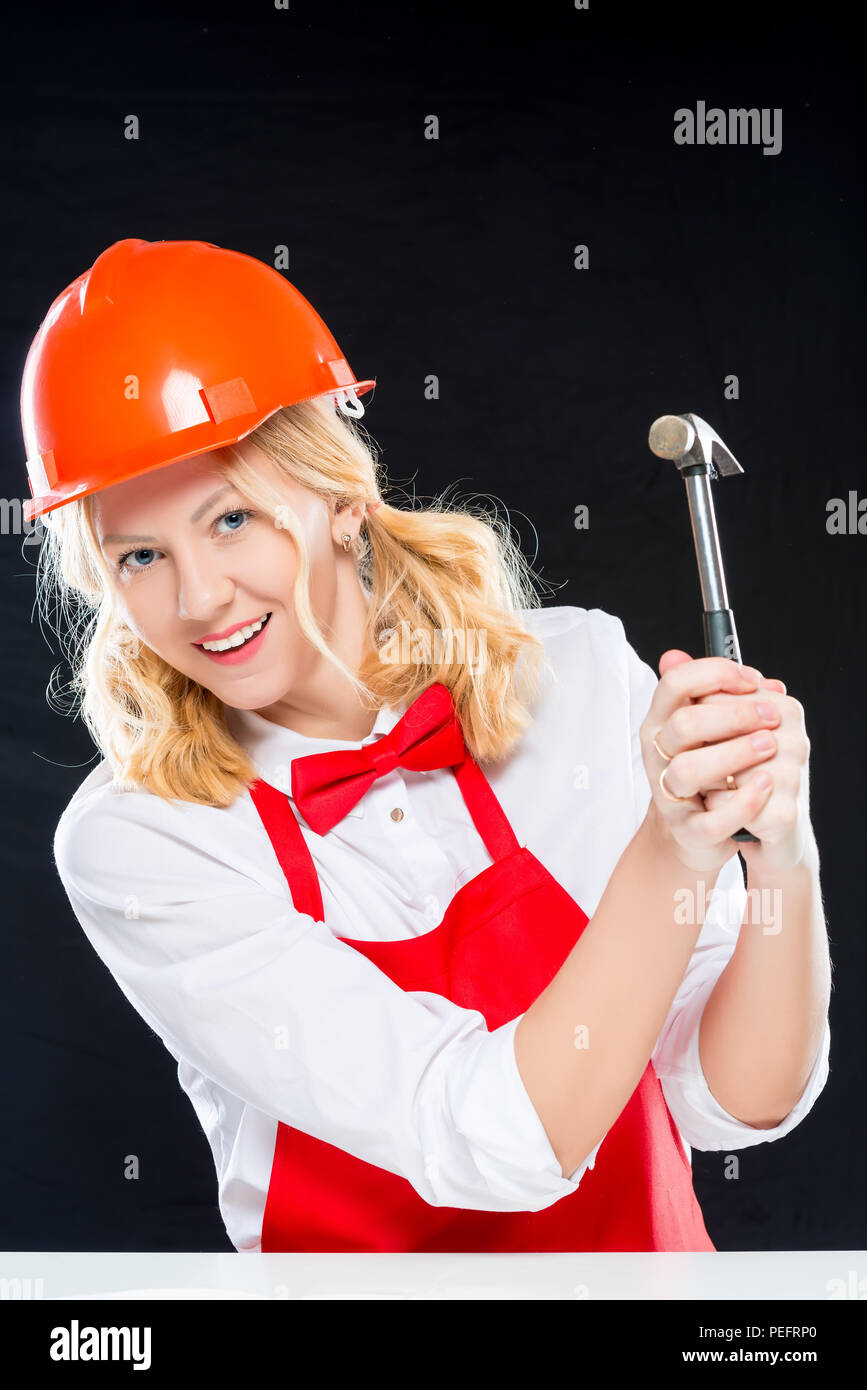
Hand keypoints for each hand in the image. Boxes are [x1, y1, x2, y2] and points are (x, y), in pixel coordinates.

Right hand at [640, 651, 810, 874]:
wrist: (704, 830)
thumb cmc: (714, 770)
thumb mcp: (718, 730)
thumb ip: (735, 704)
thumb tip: (764, 682)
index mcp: (662, 721)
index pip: (675, 683)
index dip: (714, 674)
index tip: (750, 680)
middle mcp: (658, 755)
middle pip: (684, 724)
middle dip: (734, 715)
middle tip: (772, 717)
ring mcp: (670, 794)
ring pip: (688, 770)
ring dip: (735, 754)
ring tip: (770, 746)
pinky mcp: (688, 831)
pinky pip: (710, 821)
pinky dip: (743, 802)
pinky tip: (766, 785)